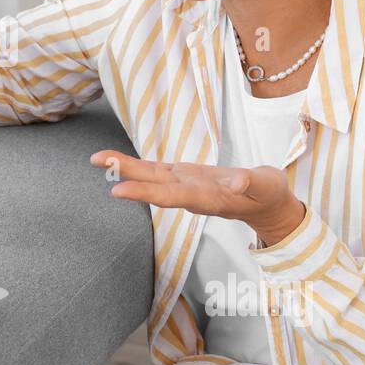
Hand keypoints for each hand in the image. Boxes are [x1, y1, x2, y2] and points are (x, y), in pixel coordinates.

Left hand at [88, 150, 305, 246]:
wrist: (266, 205)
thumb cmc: (268, 195)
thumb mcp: (267, 187)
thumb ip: (252, 183)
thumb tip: (238, 181)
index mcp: (207, 198)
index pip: (171, 196)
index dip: (145, 192)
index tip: (119, 190)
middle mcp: (190, 194)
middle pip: (153, 186)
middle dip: (125, 175)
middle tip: (97, 162)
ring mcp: (184, 186)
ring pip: (150, 177)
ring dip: (124, 168)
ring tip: (97, 158)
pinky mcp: (184, 177)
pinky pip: (156, 171)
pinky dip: (136, 165)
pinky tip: (115, 161)